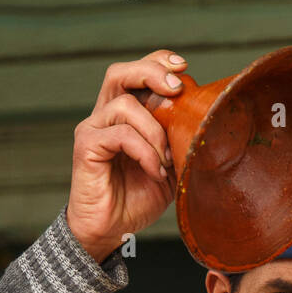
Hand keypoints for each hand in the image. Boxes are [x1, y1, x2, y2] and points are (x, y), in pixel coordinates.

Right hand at [66, 49, 188, 262]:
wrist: (110, 230)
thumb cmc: (136, 200)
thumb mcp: (168, 168)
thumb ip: (178, 144)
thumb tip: (205, 122)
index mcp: (124, 116)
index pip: (136, 73)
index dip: (157, 63)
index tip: (183, 69)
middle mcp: (105, 116)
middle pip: (120, 73)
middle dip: (151, 72)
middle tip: (177, 89)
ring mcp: (93, 129)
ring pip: (125, 104)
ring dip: (154, 131)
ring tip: (166, 160)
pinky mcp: (87, 146)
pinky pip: (121, 135)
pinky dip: (144, 151)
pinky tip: (154, 171)